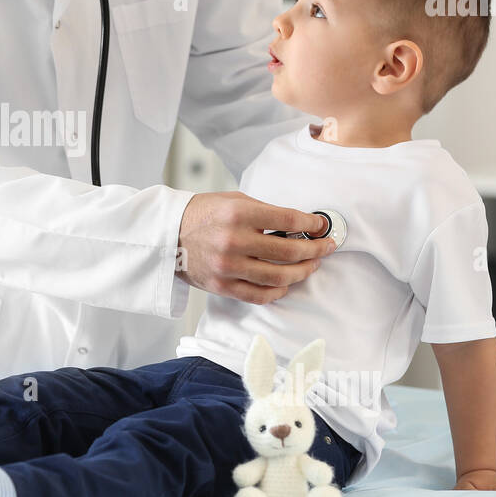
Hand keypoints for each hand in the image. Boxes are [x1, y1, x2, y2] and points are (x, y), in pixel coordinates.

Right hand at [176, 192, 335, 304]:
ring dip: (302, 271)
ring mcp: (228, 267)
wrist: (168, 234)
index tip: (321, 226)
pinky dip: (278, 291)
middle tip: (326, 247)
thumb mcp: (234, 201)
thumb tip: (300, 225)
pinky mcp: (222, 286)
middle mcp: (233, 241)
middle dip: (315, 249)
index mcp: (238, 214)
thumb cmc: (203, 214)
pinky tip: (286, 282)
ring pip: (279, 277)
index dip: (312, 224)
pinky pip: (260, 295)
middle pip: (289, 251)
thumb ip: (265, 213)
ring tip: (311, 265)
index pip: (288, 220)